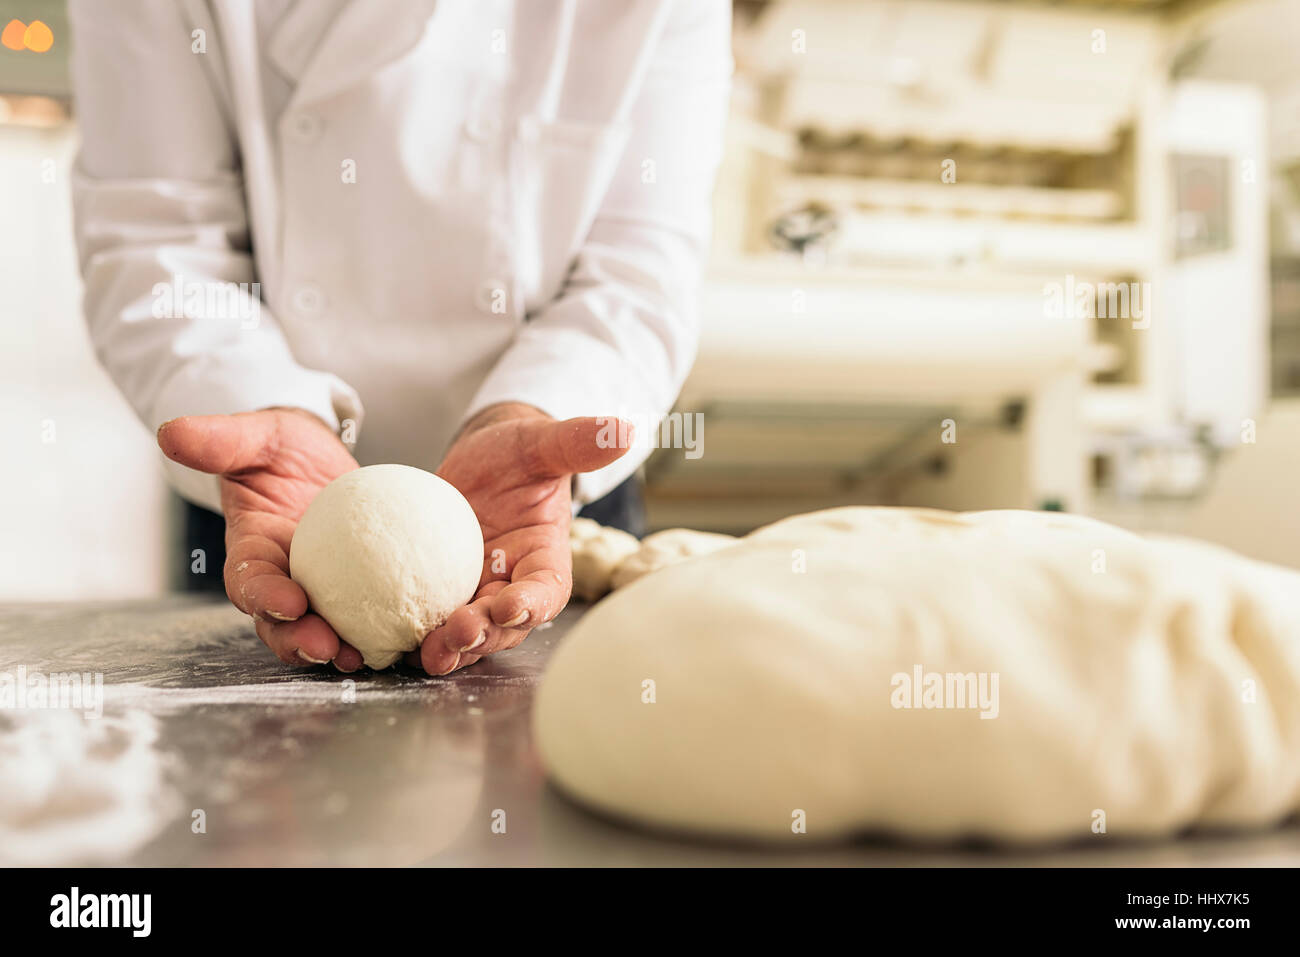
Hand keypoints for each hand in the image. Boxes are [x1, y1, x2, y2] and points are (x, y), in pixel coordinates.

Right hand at [157, 408, 364, 669]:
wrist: (318, 458)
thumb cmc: (281, 448)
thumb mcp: (254, 437)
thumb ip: (218, 440)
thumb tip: (171, 433)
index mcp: (252, 549)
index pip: (249, 580)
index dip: (264, 597)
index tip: (288, 603)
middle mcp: (282, 579)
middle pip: (281, 624)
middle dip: (299, 642)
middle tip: (327, 647)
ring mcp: (320, 589)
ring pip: (321, 630)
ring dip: (339, 649)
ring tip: (361, 657)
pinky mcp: (357, 590)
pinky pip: (368, 615)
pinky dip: (382, 630)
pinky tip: (407, 639)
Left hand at [417, 403, 631, 674]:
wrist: (481, 461)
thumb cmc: (519, 452)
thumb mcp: (544, 443)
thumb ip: (579, 442)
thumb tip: (624, 431)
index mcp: (545, 556)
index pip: (547, 589)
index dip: (533, 604)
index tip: (511, 607)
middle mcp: (512, 583)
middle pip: (505, 625)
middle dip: (485, 635)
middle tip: (459, 633)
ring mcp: (475, 591)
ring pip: (468, 632)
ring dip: (450, 647)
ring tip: (428, 652)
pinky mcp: (439, 591)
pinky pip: (428, 618)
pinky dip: (413, 633)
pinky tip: (390, 639)